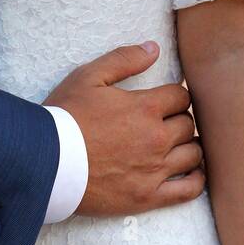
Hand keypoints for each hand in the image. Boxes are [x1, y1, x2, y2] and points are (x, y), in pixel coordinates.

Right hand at [44, 41, 204, 216]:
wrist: (46, 163)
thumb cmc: (65, 118)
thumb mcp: (88, 77)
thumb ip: (124, 59)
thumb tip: (154, 48)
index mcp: (145, 108)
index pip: (181, 97)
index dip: (174, 96)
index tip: (165, 101)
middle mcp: (156, 139)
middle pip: (188, 124)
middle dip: (179, 120)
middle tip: (166, 123)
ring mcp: (154, 170)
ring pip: (193, 154)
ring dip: (188, 146)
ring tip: (177, 145)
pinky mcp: (148, 196)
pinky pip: (189, 189)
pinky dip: (197, 179)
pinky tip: (193, 172)